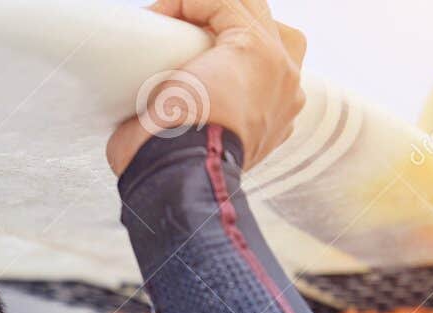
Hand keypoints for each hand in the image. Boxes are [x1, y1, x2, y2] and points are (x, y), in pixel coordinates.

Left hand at [106, 0, 306, 175]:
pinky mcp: (253, 47)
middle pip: (261, 26)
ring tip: (163, 20)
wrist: (178, 176)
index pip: (258, 57)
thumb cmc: (169, 168)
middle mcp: (286, 88)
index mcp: (274, 113)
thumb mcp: (182, 144)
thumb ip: (187, 122)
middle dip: (216, 19)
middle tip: (170, 31)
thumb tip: (146, 113)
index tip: (173, 55)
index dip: (216, 44)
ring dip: (201, 8)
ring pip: (247, 8)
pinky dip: (190, 2)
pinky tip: (160, 13)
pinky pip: (224, 2)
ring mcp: (278, 65)